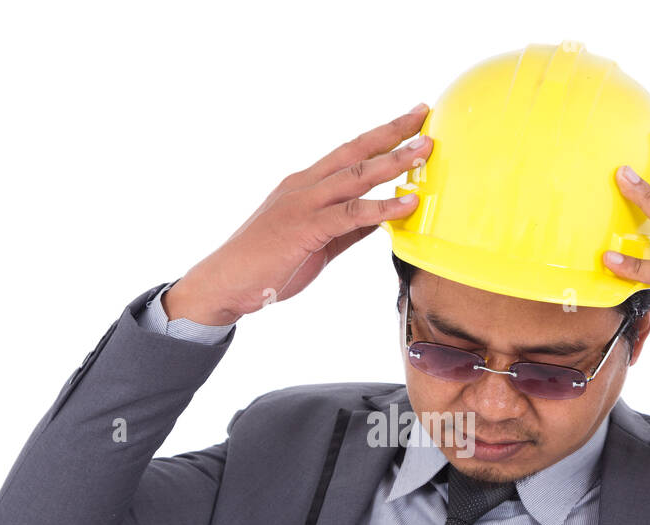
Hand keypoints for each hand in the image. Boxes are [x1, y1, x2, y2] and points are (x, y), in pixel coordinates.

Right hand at [164, 104, 433, 324]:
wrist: (225, 285)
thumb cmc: (266, 266)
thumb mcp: (316, 242)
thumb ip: (348, 229)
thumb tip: (380, 219)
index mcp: (304, 186)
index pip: (348, 153)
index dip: (380, 136)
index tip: (409, 121)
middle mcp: (303, 187)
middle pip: (354, 152)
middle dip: (391, 133)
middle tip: (424, 115)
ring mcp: (303, 205)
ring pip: (355, 176)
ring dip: (393, 161)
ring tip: (424, 150)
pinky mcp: (305, 228)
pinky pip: (350, 214)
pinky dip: (383, 206)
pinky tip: (407, 202)